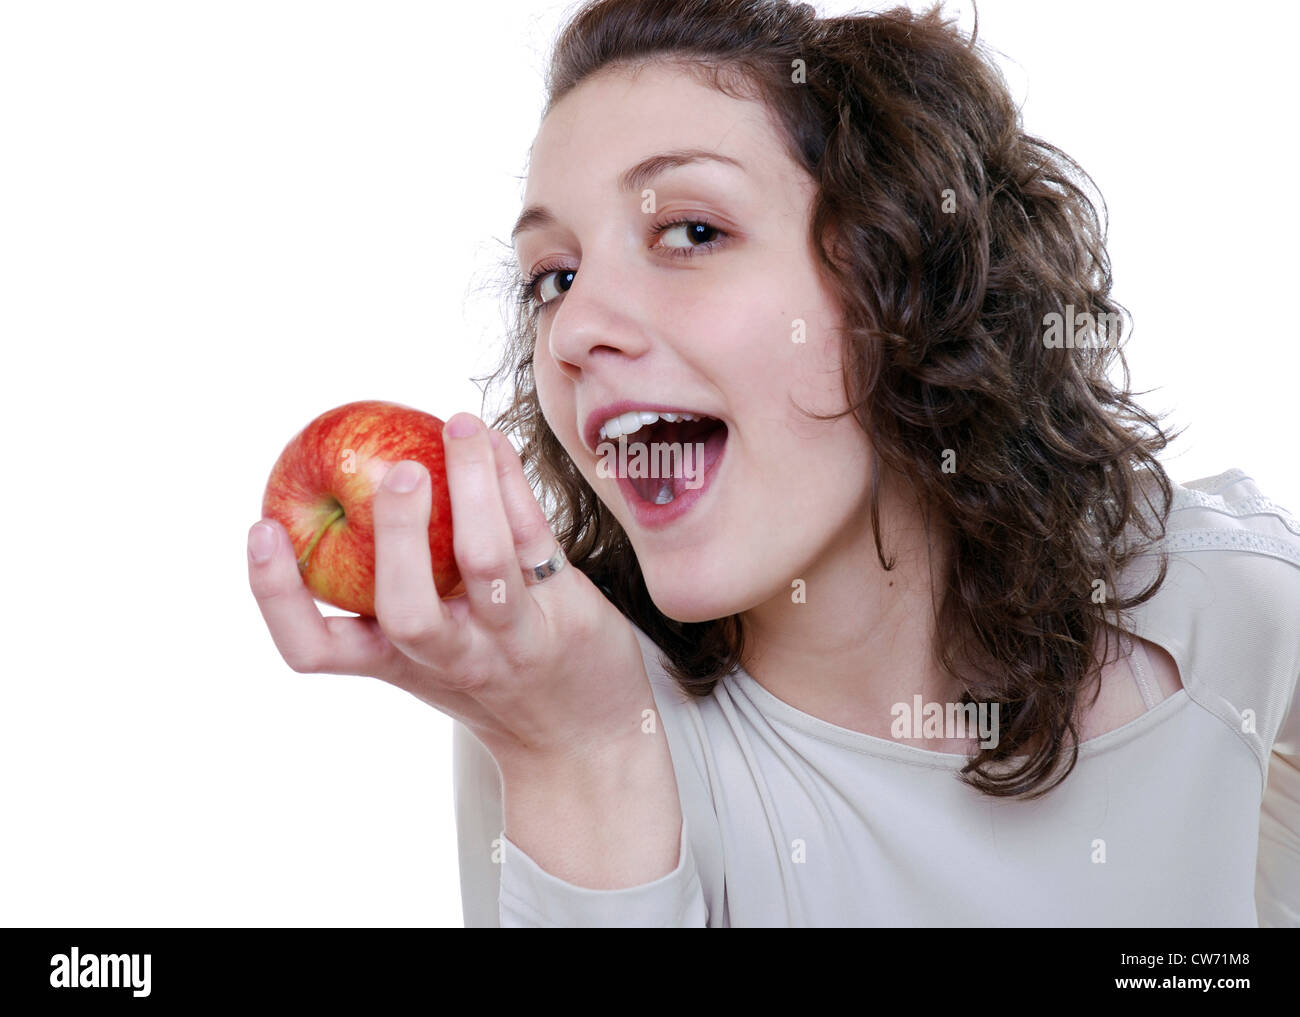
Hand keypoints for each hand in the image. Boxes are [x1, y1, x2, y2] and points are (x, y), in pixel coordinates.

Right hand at [247, 412, 651, 769]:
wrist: (586, 738)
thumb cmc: (494, 677)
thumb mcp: (431, 652)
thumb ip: (396, 589)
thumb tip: (354, 481)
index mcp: (396, 663)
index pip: (314, 650)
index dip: (277, 596)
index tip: (259, 527)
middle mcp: (450, 658)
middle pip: (405, 611)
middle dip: (395, 535)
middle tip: (396, 470)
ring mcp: (511, 638)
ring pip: (484, 563)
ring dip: (472, 487)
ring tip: (459, 425)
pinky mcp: (564, 612)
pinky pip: (535, 537)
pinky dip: (513, 482)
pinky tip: (494, 441)